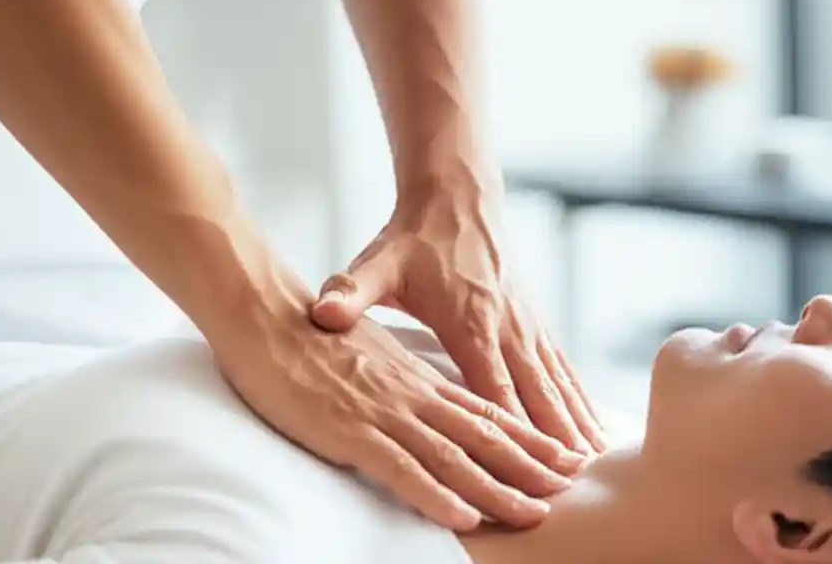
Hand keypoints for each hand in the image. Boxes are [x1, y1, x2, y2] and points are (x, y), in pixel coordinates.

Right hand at [211, 298, 585, 530]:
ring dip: (497, 489)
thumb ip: (398, 383)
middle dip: (530, 465)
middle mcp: (413, 394)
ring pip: (456, 456)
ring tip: (533, 513)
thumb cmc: (309, 339)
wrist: (264, 314)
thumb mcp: (369, 358)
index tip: (559, 455)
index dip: (526, 435)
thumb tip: (418, 407)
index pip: (485, 409)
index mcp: (418, 379)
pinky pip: (403, 468)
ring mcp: (385, 412)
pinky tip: (464, 517)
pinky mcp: (351, 429)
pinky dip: (437, 495)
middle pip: (484, 434)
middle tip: (567, 488)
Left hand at [312, 187, 607, 455]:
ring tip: (595, 464)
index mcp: (469, 323)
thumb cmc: (413, 239)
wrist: (457, 197)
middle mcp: (506, 327)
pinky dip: (579, 399)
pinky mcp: (534, 320)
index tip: (524, 471)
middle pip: (535, 395)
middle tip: (574, 485)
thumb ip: (350, 293)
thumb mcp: (377, 263)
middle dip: (554, 441)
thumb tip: (321, 312)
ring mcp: (526, 323)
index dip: (510, 432)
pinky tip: (593, 427)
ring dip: (576, 423)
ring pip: (557, 383)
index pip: (493, 390)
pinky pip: (561, 367)